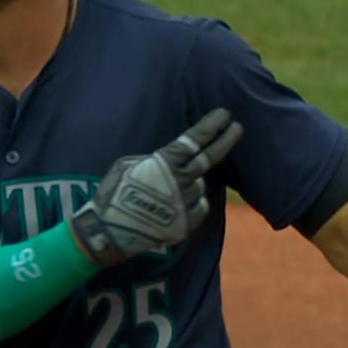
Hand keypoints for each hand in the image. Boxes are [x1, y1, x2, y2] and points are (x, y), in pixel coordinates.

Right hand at [68, 108, 243, 266]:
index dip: (211, 126)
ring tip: (170, 189)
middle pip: (210, 157)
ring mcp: (186, 203)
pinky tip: (180, 203)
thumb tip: (167, 159)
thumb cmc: (113, 194)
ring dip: (191, 183)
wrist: (109, 232)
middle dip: (226, 140)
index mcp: (165, 162)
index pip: (194, 140)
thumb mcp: (126, 165)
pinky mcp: (187, 224)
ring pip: (200, 185)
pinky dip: (194, 202)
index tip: (225, 114)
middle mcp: (180, 180)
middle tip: (238, 128)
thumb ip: (153, 160)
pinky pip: (200, 207)